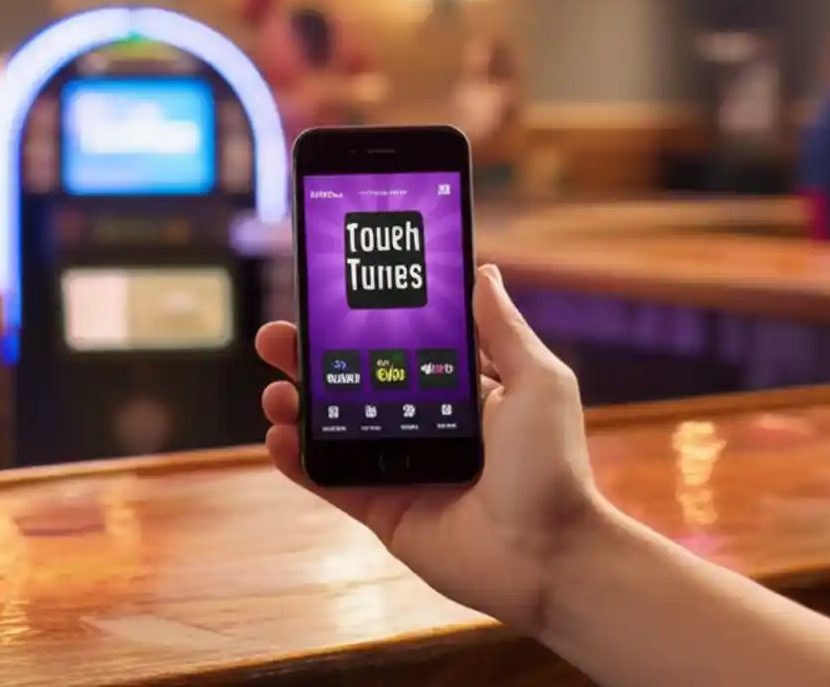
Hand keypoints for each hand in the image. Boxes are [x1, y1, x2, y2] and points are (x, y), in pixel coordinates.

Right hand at [255, 264, 600, 632]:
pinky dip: (297, 460)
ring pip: (333, 428)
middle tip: (278, 336)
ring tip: (277, 392)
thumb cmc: (553, 468)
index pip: (401, 345)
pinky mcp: (382, 510)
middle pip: (354, 381)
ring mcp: (400, 468)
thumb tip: (482, 273)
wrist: (548, 555)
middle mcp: (426, 425)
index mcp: (461, 392)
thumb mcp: (537, 382)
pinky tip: (278, 437)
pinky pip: (329, 480)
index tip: (330, 294)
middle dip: (311, 357)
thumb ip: (503, 330)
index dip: (364, 321)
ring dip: (296, 405)